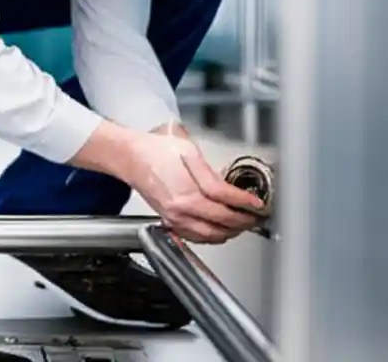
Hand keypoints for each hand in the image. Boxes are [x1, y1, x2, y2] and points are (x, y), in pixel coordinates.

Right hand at [124, 129, 265, 243]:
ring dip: (230, 232)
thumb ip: (210, 173)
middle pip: (221, 224)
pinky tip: (219, 229)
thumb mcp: (188, 151)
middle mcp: (180, 210)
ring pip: (210, 236)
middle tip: (256, 216)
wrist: (129, 157)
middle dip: (243, 221)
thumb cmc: (154, 151)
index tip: (257, 204)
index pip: (225, 201)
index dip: (245, 203)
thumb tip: (229, 188)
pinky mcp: (168, 221)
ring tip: (242, 223)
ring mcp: (174, 219)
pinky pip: (195, 237)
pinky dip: (212, 236)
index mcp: (187, 192)